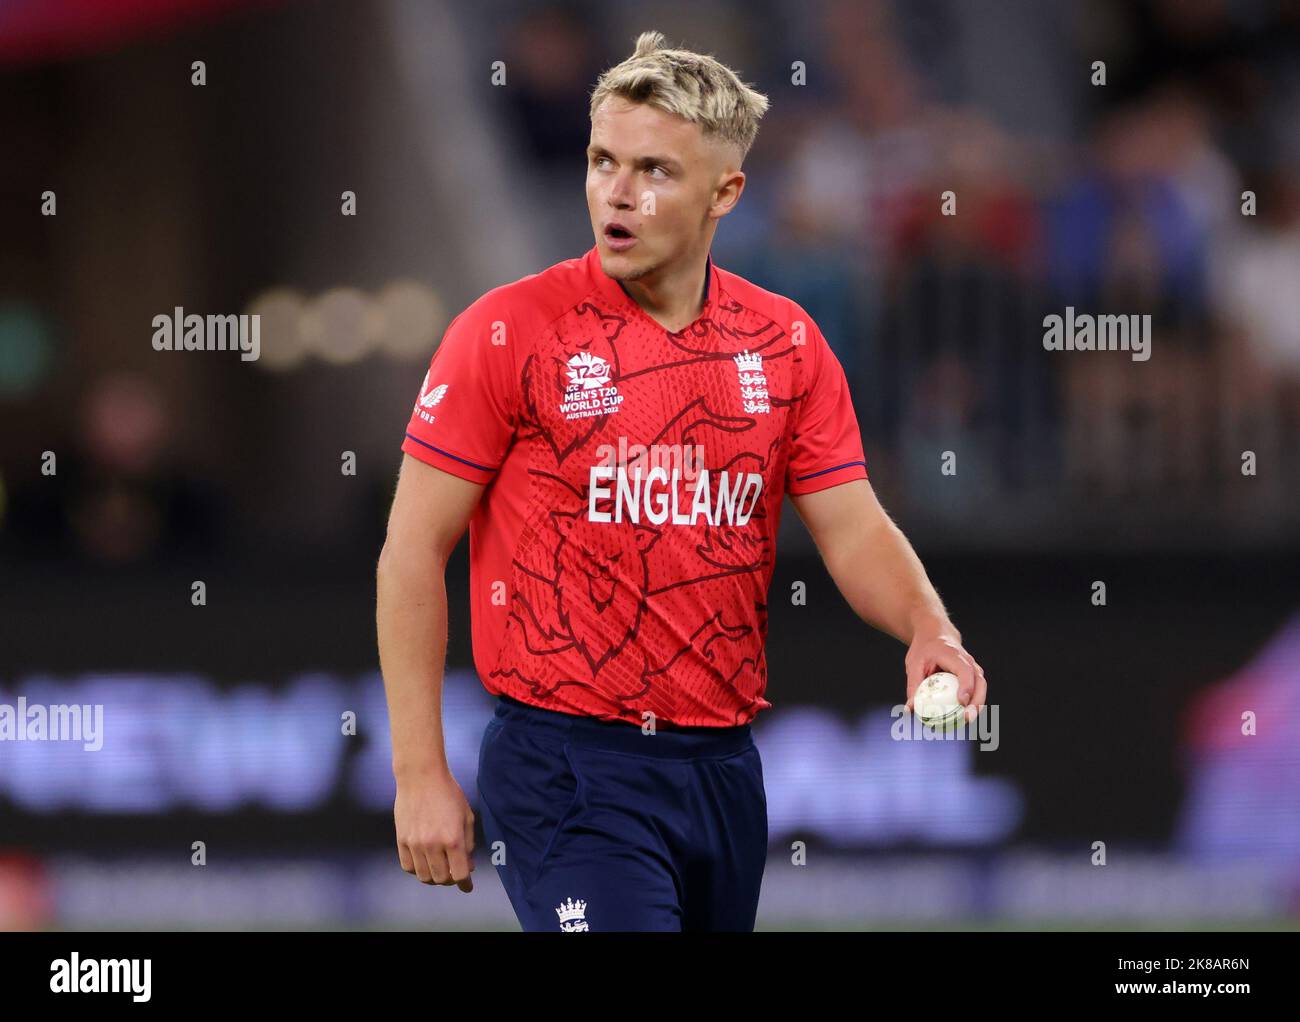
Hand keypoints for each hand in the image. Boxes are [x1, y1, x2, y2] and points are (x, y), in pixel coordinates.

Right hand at [394, 768, 476, 890]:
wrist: (421, 777)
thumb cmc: (448, 793)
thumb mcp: (467, 816)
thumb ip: (468, 843)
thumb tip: (467, 865)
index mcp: (453, 839)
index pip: (460, 874)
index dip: (465, 884)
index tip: (467, 886)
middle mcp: (433, 845)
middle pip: (442, 879)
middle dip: (451, 880)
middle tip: (454, 872)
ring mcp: (415, 844)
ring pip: (424, 876)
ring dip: (434, 877)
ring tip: (439, 868)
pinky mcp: (401, 840)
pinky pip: (408, 867)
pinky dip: (417, 869)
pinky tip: (424, 862)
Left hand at [904, 620, 987, 724]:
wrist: (935, 634)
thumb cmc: (924, 649)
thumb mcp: (914, 664)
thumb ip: (913, 686)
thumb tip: (910, 709)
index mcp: (953, 654)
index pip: (965, 671)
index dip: (966, 686)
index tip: (961, 701)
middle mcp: (968, 661)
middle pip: (980, 682)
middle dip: (977, 701)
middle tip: (967, 718)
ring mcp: (973, 668)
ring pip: (981, 687)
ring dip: (977, 705)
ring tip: (967, 721)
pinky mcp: (972, 676)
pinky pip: (976, 690)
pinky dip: (973, 703)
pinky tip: (963, 717)